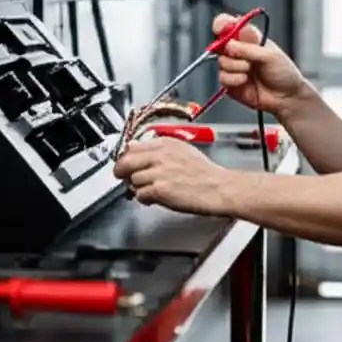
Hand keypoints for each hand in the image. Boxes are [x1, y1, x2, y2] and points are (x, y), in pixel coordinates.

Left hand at [113, 138, 231, 215]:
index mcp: (166, 143)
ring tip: (150, 190)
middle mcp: (161, 154)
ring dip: (138, 187)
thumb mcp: (183, 151)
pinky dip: (144, 199)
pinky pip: (139, 195)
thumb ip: (160, 150)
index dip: (127, 157)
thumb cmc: (206, 174)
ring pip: (132, 180)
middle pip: (126, 161)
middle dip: (122, 171)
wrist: (219, 188)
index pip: (133, 146)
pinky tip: (154, 198)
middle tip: (124, 177)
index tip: (128, 163)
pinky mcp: (159, 189)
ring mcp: (159, 172)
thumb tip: (138, 150)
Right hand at [213, 13, 309, 117]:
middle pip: (219, 43)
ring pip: (221, 62)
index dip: (222, 24)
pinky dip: (233, 79)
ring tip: (250, 70)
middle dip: (229, 50)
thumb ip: (248, 49)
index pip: (229, 25)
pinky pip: (222, 78)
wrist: (286, 97)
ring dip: (236, 66)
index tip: (222, 28)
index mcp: (248, 38)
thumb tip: (229, 44)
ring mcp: (234, 67)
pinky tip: (245, 80)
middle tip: (242, 55)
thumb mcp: (270, 56)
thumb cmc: (284, 73)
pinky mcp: (230, 83)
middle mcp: (239, 51)